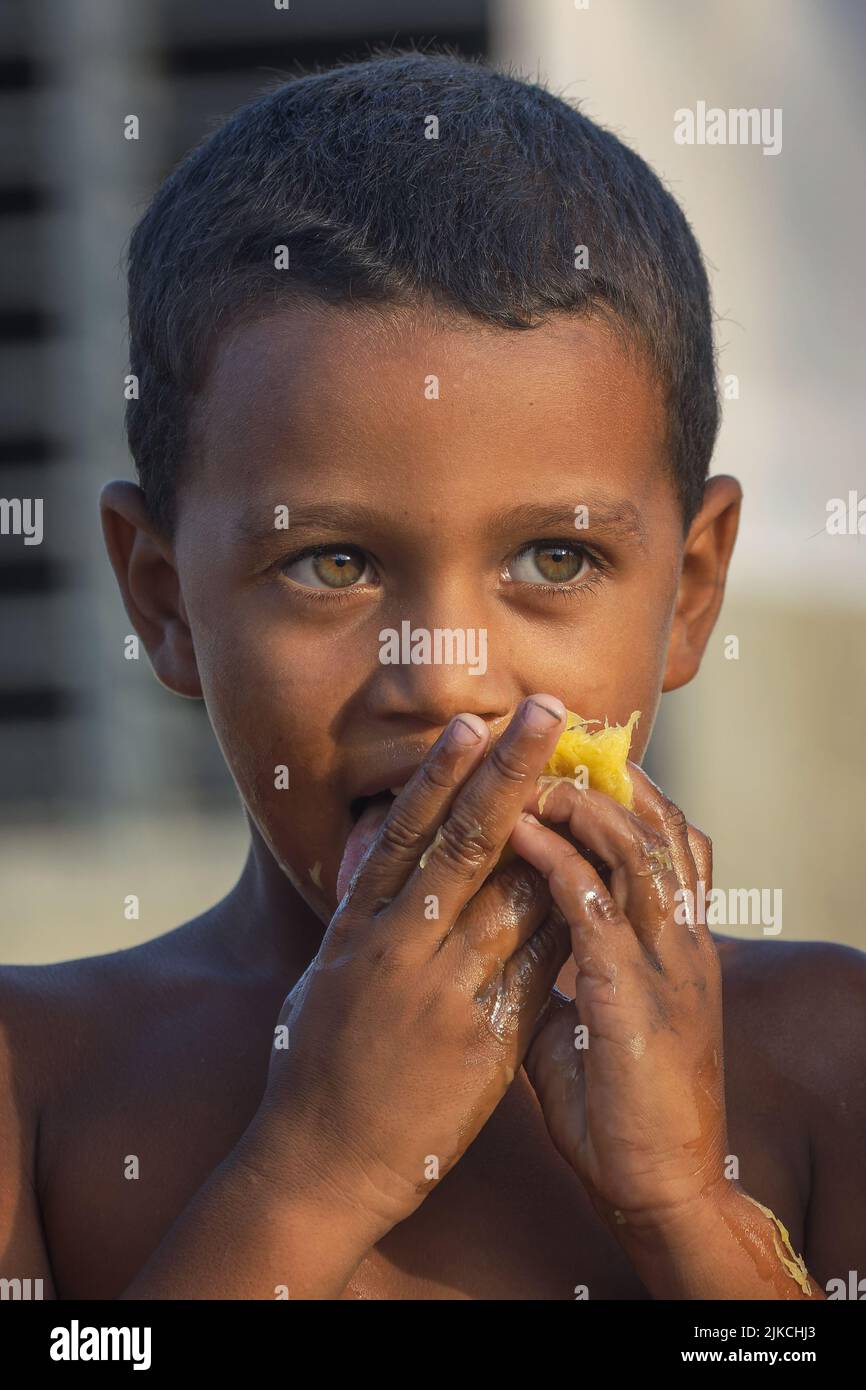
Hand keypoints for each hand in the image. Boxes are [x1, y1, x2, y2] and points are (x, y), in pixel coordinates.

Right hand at [250, 696, 571, 1240]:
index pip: (403, 830)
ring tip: (589, 783)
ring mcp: (442, 991)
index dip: (441, 772)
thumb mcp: (326, 975)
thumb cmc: (315, 1066)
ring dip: (557, 837)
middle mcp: (398, 946)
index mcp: (355, 926)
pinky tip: (598, 883)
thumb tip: (378, 854)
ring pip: (514, 895)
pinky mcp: (481, 1038)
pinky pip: (537, 967)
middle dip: (510, 771)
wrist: (322, 1163)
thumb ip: (362, 914)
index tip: (473, 721)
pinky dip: (567, 922)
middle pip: (465, 841)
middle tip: (546, 713)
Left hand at [511, 766, 728, 1237]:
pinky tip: (519, 830)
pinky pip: (594, 906)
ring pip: (634, 850)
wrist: (658, 1188)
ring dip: (579, 803)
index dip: (626, 792)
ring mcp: (664, 964)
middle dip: (606, 775)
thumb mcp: (589, 1025)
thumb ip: (557, 976)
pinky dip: (556, 860)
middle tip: (548, 738)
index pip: (666, 843)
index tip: (574, 757)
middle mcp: (682, 941)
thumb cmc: (621, 1111)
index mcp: (678, 945)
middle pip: (658, 827)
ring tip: (527, 769)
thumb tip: (508, 949)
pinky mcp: (632, 995)